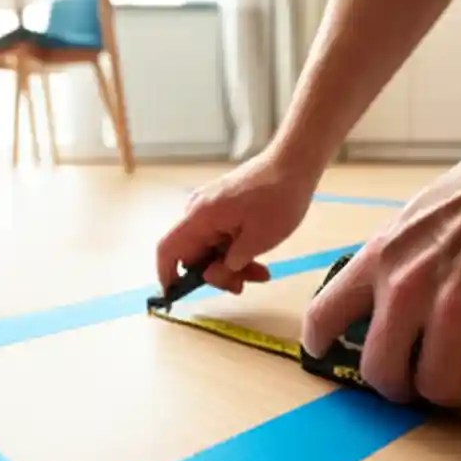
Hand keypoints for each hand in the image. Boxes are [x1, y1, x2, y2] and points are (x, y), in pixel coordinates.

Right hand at [156, 149, 317, 293]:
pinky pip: (221, 236)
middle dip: (216, 273)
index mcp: (200, 217)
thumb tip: (214, 274)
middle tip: (243, 285)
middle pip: (193, 254)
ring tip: (261, 274)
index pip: (168, 250)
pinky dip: (235, 251)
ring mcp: (210, 208)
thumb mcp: (258, 240)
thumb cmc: (278, 200)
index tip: (177, 296)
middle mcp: (198, 211)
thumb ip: (231, 263)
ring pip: (211, 248)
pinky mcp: (223, 206)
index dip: (167, 275)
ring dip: (231, 265)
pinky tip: (258, 259)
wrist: (294, 163)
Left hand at [302, 127, 460, 405]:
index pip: (325, 316)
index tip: (326, 353)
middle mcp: (411, 289)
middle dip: (404, 385)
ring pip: (439, 390)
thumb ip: (404, 263)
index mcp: (384, 256)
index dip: (323, 343)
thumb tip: (397, 310)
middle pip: (381, 374)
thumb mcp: (424, 215)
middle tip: (430, 378)